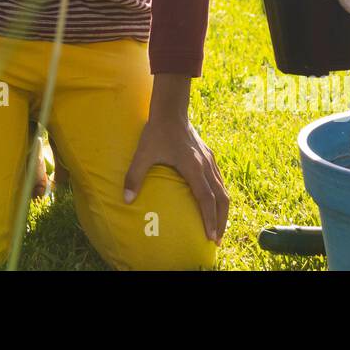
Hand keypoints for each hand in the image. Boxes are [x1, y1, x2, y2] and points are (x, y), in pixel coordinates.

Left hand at [124, 116, 228, 245]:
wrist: (170, 110)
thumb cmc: (156, 132)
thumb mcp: (143, 154)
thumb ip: (134, 176)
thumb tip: (126, 200)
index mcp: (193, 167)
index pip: (206, 199)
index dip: (209, 219)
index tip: (210, 236)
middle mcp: (205, 165)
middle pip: (221, 198)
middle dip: (221, 220)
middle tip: (216, 239)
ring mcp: (209, 160)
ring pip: (223, 189)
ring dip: (222, 209)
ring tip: (218, 226)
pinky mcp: (208, 155)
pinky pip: (219, 180)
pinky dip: (219, 195)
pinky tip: (213, 203)